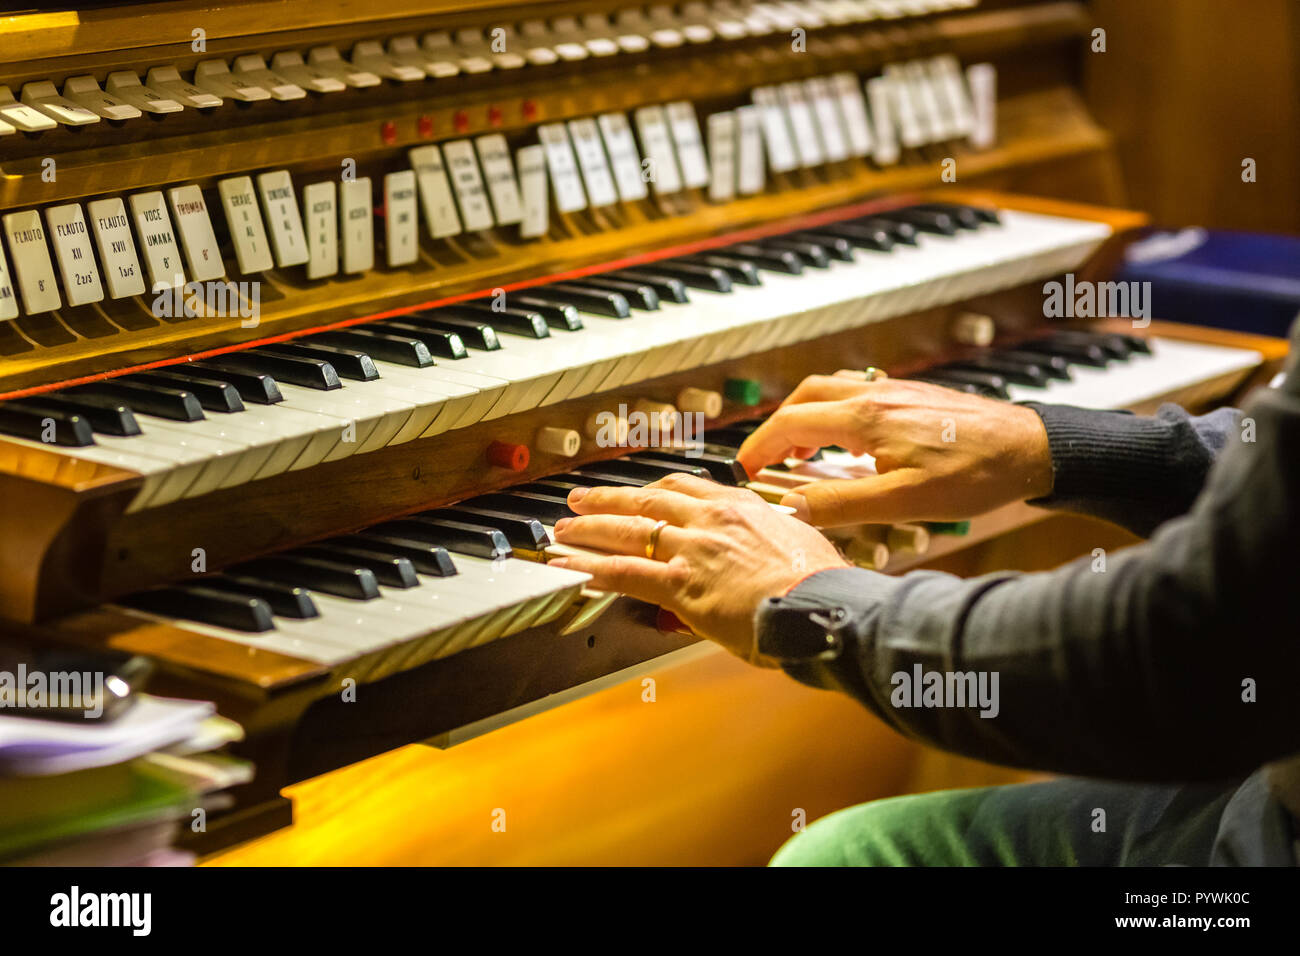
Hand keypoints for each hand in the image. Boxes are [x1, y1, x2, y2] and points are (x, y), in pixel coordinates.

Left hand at [549, 473, 847, 665]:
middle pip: (646, 501)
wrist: (825, 605)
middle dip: (608, 500)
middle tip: (580, 499)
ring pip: (627, 531)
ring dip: (589, 529)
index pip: (686, 488)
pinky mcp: (681, 583)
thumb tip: (776, 545)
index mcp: (741, 507)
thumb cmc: (822, 584)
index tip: (638, 493)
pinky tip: (573, 567)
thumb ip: (777, 540)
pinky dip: (593, 568)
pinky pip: (625, 571)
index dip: (652, 491)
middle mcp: (711, 519)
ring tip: (563, 530)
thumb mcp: (804, 544)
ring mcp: (693, 549)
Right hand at [736, 373, 1053, 526]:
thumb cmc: (974, 475)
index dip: (759, 447)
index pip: (790, 423)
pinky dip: (835, 412)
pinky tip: (848, 440)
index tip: (743, 469)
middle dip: (776, 427)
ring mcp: (895, 390)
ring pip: (831, 389)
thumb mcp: (902, 501)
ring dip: (805, 415)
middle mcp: (875, 394)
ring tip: (800, 451)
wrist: (1031, 448)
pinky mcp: (913, 396)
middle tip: (765, 459)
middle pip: (805, 396)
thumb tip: (790, 507)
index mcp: (865, 417)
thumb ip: (839, 503)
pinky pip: (858, 392)